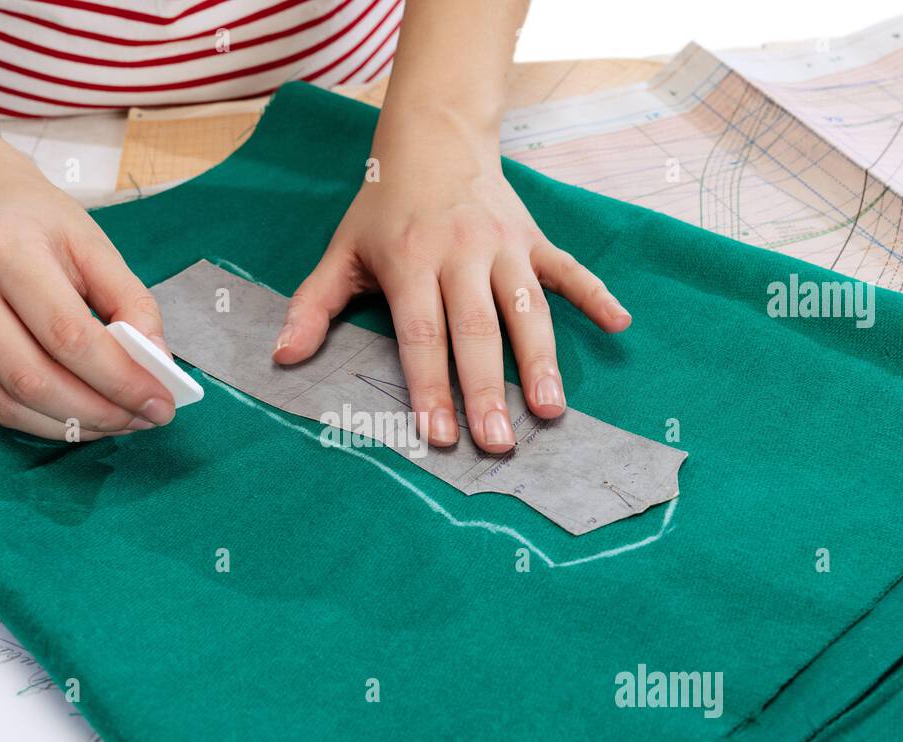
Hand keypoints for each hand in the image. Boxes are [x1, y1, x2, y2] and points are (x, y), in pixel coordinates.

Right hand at [0, 151, 175, 439]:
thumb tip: (157, 364)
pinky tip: (76, 415)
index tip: (160, 404)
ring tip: (115, 422)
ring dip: (70, 427)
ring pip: (6, 404)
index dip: (119, 379)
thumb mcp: (95, 246)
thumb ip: (133, 303)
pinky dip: (39, 421)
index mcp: (4, 248)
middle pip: (33, 379)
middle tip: (141, 420)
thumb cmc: (40, 225)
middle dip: (98, 413)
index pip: (68, 335)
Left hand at [273, 116, 630, 453]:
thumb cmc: (383, 206)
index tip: (440, 436)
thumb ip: (313, 306)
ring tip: (552, 411)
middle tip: (499, 444)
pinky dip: (595, 293)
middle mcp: (461, 254)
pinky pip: (568, 269)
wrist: (433, 136)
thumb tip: (283, 357)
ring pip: (527, 308)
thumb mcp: (341, 251)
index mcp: (411, 262)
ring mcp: (503, 245)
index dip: (430, 388)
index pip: (422, 336)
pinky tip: (619, 324)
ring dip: (541, 360)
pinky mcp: (534, 237)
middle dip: (487, 391)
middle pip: (477, 331)